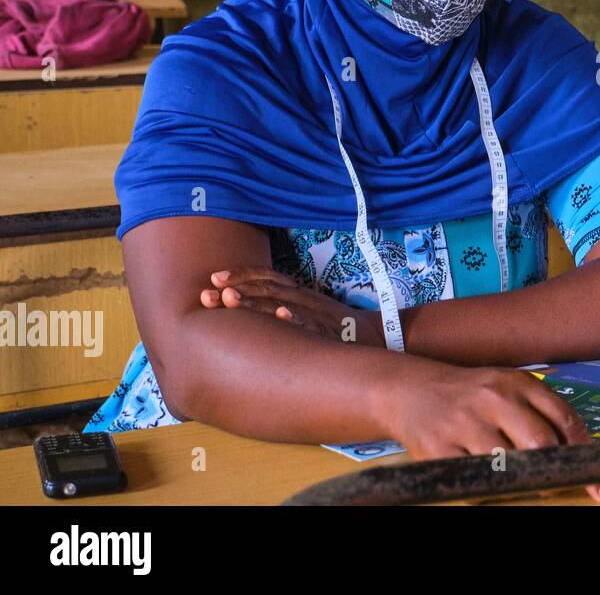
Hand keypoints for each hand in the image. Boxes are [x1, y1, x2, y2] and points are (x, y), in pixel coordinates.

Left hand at [202, 267, 382, 346]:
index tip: (214, 278)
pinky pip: (312, 324)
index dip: (241, 275)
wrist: (382, 335)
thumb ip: (285, 307)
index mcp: (300, 293)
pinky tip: (281, 316)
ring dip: (256, 300)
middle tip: (207, 292)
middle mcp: (306, 299)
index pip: (267, 277)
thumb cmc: (340, 328)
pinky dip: (296, 318)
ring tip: (231, 299)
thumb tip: (252, 309)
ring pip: (284, 303)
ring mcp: (318, 314)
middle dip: (236, 288)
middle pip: (267, 288)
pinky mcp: (331, 331)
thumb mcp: (310, 311)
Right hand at [378, 361, 599, 503]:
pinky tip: (489, 483)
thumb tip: (578, 453)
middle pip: (540, 444)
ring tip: (519, 481)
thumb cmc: (469, 395)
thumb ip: (540, 413)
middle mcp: (494, 399)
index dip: (586, 455)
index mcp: (518, 383)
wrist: (409, 390)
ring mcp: (466, 424)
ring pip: (509, 464)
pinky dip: (488, 490)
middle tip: (557, 487)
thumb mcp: (506, 388)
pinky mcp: (440, 449)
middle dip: (554, 471)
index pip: (564, 420)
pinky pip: (475, 481)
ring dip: (521, 481)